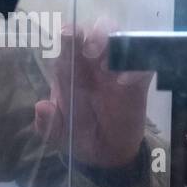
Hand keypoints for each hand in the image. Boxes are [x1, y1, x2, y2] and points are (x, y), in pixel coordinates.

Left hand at [33, 15, 153, 167]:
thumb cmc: (76, 135)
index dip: (68, 36)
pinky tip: (124, 82)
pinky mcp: (138, 83)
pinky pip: (143, 66)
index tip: (67, 33)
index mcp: (68, 70)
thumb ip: (47, 123)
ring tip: (106, 64)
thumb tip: (42, 107)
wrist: (104, 153)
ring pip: (121, 40)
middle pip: (96, 33)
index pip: (68, 45)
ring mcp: (117, 70)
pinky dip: (137, 69)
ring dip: (116, 44)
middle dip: (94, 33)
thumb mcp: (56, 134)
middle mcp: (93, 65)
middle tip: (90, 49)